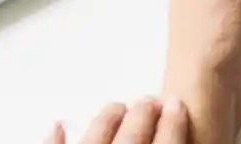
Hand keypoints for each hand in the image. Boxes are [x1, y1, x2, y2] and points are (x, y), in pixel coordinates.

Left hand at [46, 98, 187, 143]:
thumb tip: (185, 136)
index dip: (174, 125)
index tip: (178, 105)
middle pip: (132, 138)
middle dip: (142, 116)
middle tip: (148, 100)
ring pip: (94, 140)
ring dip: (106, 121)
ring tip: (117, 106)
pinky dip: (54, 140)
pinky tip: (56, 126)